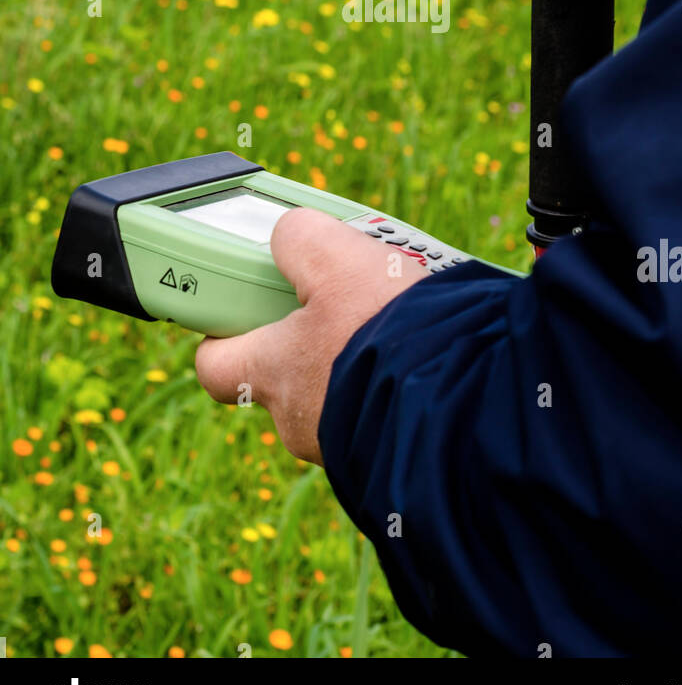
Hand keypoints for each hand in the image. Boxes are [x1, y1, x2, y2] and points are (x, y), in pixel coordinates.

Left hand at [195, 208, 429, 463]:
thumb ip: (300, 239)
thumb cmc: (386, 334)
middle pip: (286, 367)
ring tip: (403, 313)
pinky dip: (397, 375)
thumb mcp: (338, 261)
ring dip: (362, 351)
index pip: (215, 362)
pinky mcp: (391, 448)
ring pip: (339, 385)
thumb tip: (291, 236)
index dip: (225, 328)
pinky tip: (429, 346)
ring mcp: (345, 441)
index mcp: (271, 373)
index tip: (248, 297)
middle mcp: (299, 418)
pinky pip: (383, 403)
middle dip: (315, 330)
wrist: (464, 404)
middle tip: (350, 292)